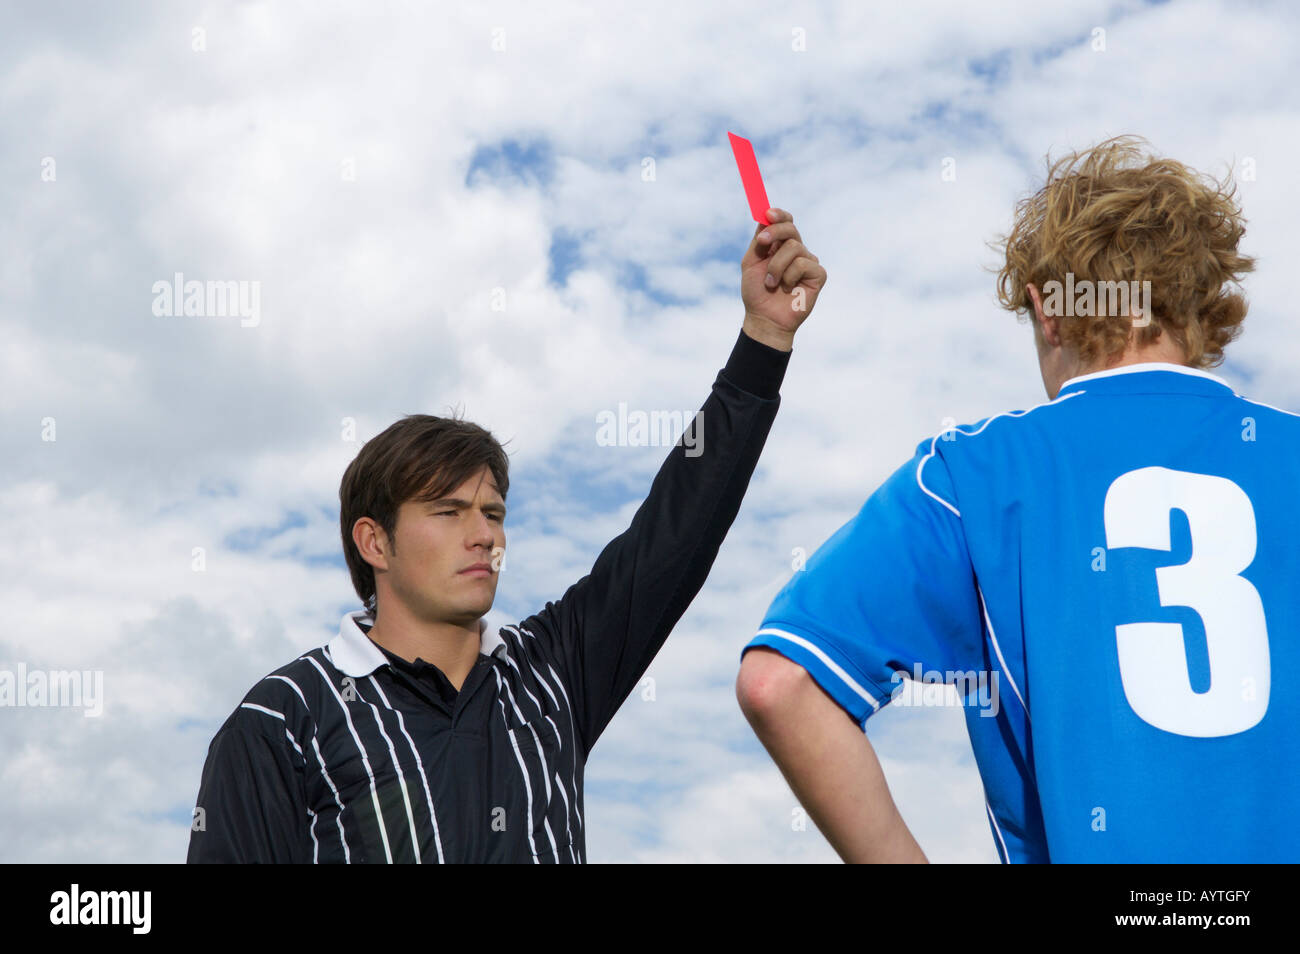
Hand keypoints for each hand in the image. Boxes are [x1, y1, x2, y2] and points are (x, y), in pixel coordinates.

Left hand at [740, 208, 826, 346]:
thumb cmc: (757, 293)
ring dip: (776, 266)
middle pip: (791, 229)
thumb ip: (759, 241)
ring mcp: (808, 262)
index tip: (768, 213)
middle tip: (762, 243)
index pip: (785, 223)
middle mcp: (796, 251)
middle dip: (775, 232)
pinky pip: (803, 264)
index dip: (779, 215)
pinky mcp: (818, 275)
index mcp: (780, 246)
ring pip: (794, 247)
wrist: (764, 318)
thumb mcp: (751, 263)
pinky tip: (788, 288)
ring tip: (771, 283)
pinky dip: (789, 276)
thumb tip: (764, 216)